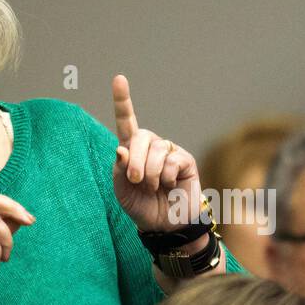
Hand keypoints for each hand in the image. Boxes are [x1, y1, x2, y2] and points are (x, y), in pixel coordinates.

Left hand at [111, 74, 200, 231]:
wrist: (164, 225)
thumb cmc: (141, 206)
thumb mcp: (122, 190)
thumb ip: (119, 169)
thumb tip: (121, 149)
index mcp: (132, 150)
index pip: (126, 122)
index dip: (123, 101)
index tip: (119, 79)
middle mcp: (151, 146)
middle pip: (140, 136)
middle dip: (135, 160)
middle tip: (135, 181)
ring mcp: (169, 151)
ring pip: (156, 150)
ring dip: (150, 173)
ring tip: (152, 187)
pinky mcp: (185, 161)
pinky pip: (171, 161)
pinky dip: (166, 177)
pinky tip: (169, 186)